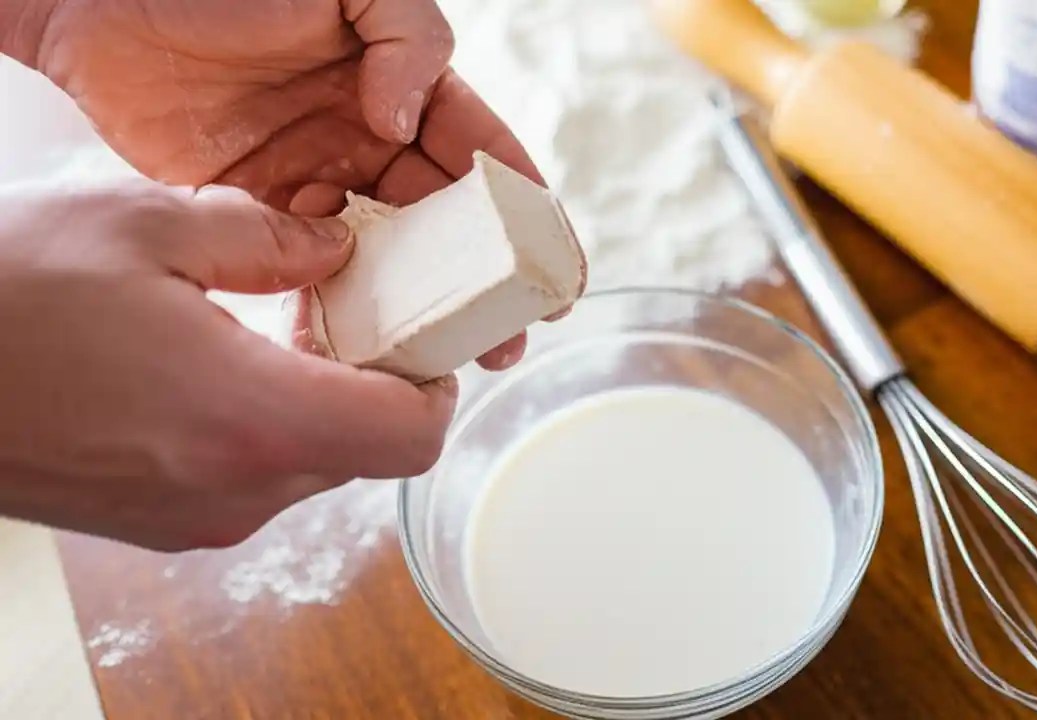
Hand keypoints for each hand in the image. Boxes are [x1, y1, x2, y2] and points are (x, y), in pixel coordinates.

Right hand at [0, 180, 455, 550]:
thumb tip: (335, 246)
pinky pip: (252, 478)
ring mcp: (195, 520)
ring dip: (317, 400)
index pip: (412, 438)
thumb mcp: (145, 226)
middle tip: (346, 309)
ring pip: (312, 465)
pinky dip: (265, 426)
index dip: (437, 385)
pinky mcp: (159, 524)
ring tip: (275, 326)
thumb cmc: (5, 298)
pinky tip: (220, 363)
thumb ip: (265, 236)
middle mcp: (236, 492)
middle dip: (374, 379)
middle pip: (367, 451)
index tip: (422, 334)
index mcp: (252, 422)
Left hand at [31, 0, 549, 365]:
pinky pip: (311, 269)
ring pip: (386, 255)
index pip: (480, 152)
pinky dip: (340, 307)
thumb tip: (405, 124)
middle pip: (444, 220)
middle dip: (484, 279)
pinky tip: (363, 344)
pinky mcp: (258, 212)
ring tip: (450, 356)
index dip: (523, 207)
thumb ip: (407, 37)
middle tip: (510, 335)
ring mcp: (314, 178)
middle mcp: (366, 138)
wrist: (95, 1)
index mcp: (402, 85)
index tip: (554, 262)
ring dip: (423, 306)